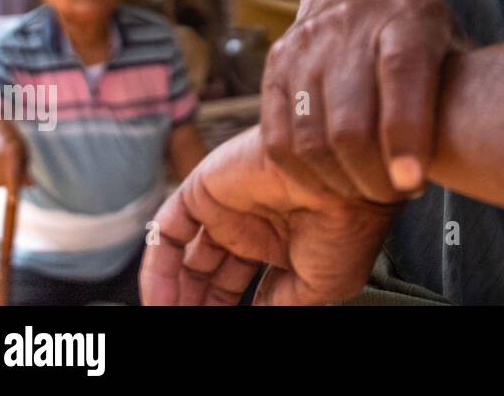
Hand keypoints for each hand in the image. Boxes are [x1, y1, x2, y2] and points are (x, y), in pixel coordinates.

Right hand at [0, 121, 27, 188]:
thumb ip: (25, 170)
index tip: (13, 200)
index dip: (13, 188)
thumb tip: (32, 186)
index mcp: (13, 150)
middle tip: (7, 163)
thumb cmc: (10, 138)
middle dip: (6, 179)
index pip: (13, 173)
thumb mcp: (23, 150)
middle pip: (1, 183)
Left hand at [140, 125, 397, 305]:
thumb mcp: (320, 285)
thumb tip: (256, 317)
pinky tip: (161, 300)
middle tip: (188, 325)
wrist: (342, 176)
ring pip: (184, 256)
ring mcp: (227, 207)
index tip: (221, 327)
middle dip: (197, 304)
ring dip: (172, 293)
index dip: (226, 309)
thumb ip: (281, 302)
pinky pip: (167, 232)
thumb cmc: (347, 225)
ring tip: (170, 316)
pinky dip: (156, 268)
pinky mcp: (204, 190)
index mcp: (281, 244)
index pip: (240, 284)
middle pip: (208, 273)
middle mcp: (251, 225)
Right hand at [261, 0, 465, 201]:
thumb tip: (481, 150)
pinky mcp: (276, 66)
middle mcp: (350, 29)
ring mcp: (307, 47)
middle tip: (398, 192)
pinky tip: (333, 181)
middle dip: (374, 177)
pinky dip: (305, 174)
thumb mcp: (452, 41)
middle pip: (350, 122)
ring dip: (342, 181)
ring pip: (311, 138)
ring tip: (370, 189)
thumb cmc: (419, 28)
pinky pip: (279, 139)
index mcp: (407, 19)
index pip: (401, 76)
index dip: (406, 135)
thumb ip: (461, 88)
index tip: (412, 182)